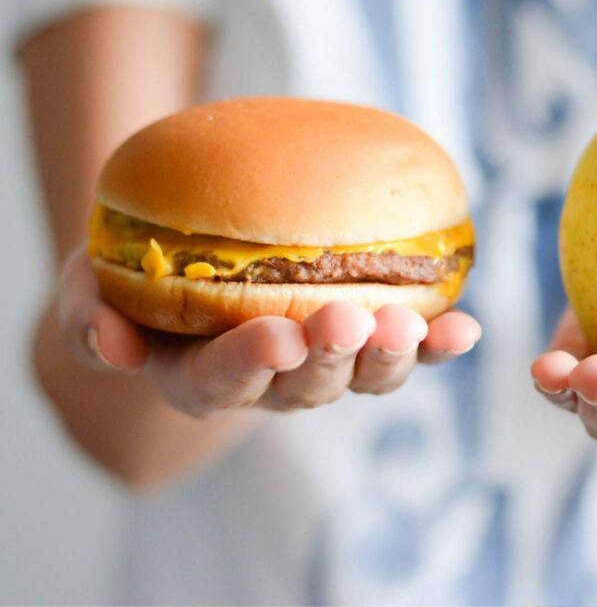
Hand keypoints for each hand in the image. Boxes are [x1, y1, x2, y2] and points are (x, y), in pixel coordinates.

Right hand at [60, 248, 480, 416]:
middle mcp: (270, 383)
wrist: (194, 247)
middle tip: (347, 320)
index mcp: (200, 377)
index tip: (275, 337)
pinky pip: (409, 348)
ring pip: (363, 377)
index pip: (222, 382)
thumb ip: (94, 319)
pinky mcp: (368, 338)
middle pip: (305, 386)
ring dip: (391, 355)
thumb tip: (111, 347)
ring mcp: (326, 365)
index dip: (250, 364)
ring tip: (412, 325)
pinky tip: (465, 329)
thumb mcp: (94, 286)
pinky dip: (438, 344)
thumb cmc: (138, 270)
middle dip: (330, 356)